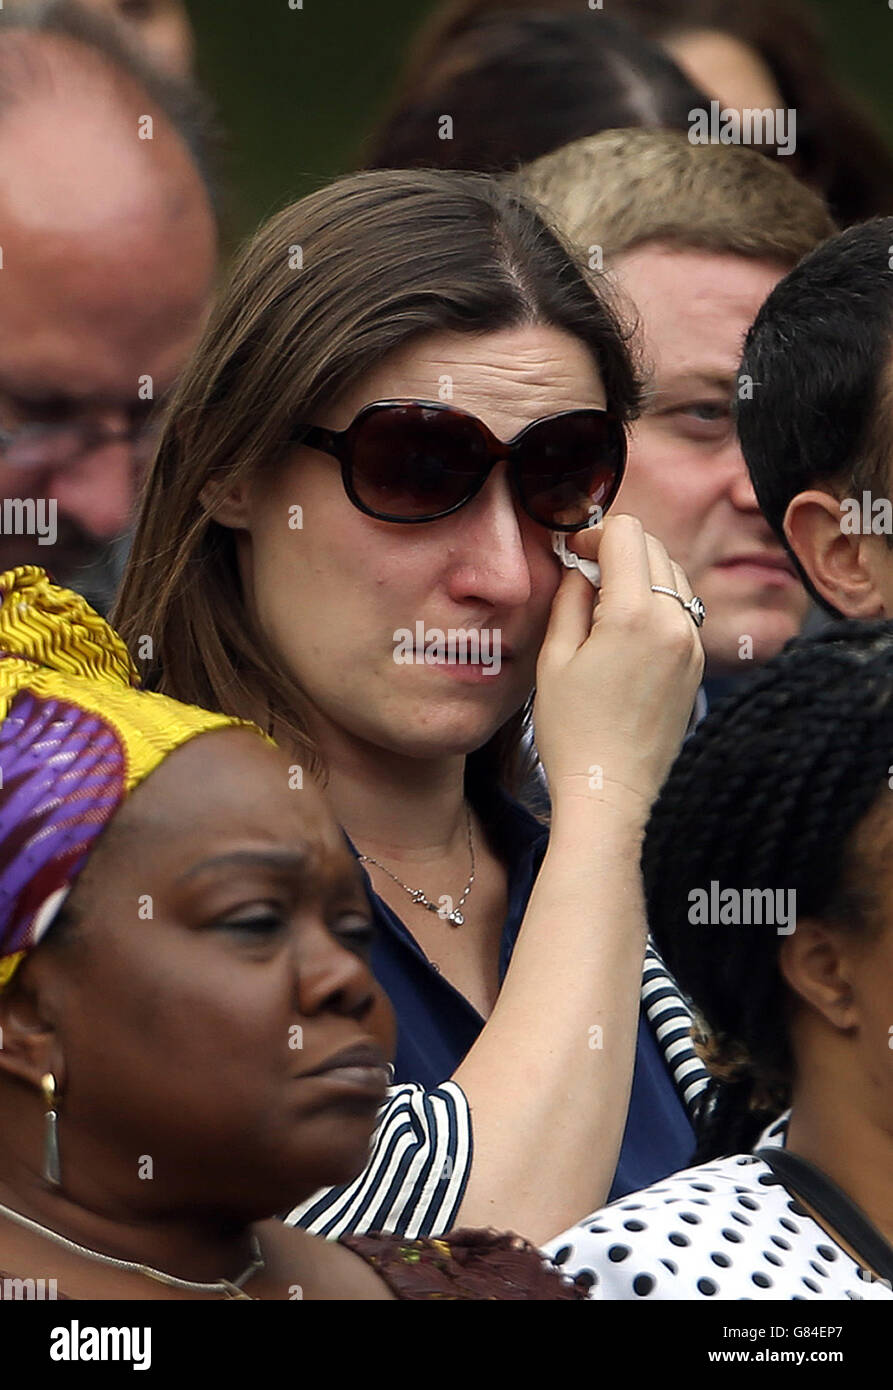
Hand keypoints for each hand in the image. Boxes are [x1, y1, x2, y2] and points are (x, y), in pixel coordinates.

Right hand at [534, 514, 703, 823]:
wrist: (611, 791)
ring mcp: (692, 644)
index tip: (574, 553)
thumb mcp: (554, 659)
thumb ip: (570, 599)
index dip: (595, 534)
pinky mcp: (697, 664)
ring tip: (604, 608)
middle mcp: (674, 622)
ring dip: (639, 576)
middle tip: (584, 576)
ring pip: (672, 577)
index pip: (628, 534)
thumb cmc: (573, 732)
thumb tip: (580, 567)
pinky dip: (656, 605)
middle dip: (617, 551)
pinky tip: (625, 634)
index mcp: (635, 615)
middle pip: (653, 549)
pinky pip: (681, 611)